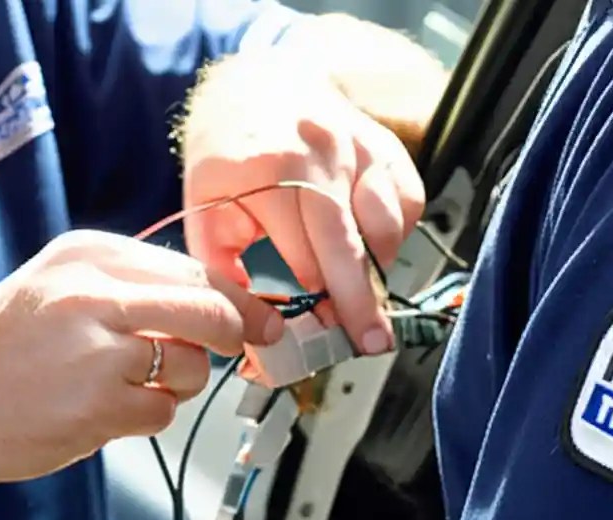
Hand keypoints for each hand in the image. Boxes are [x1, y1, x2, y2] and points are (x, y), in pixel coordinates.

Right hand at [0, 230, 282, 487]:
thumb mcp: (55, 290)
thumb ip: (129, 289)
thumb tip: (218, 303)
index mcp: (87, 256)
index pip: (191, 268)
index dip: (235, 298)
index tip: (256, 318)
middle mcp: (94, 293)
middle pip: (210, 310)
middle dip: (237, 335)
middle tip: (241, 350)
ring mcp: (98, 350)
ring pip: (194, 366)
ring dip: (179, 384)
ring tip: (127, 387)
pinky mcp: (100, 404)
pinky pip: (163, 412)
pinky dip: (145, 418)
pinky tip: (102, 413)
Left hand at [180, 51, 425, 354]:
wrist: (258, 84)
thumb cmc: (229, 153)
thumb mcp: (204, 205)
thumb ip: (220, 267)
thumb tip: (251, 326)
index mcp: (269, 170)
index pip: (304, 253)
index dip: (314, 299)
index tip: (319, 334)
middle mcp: (321, 155)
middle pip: (351, 243)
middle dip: (361, 301)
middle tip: (371, 343)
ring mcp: (359, 147)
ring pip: (388, 224)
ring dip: (380, 268)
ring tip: (364, 297)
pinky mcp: (386, 147)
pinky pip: (408, 202)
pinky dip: (397, 234)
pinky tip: (372, 248)